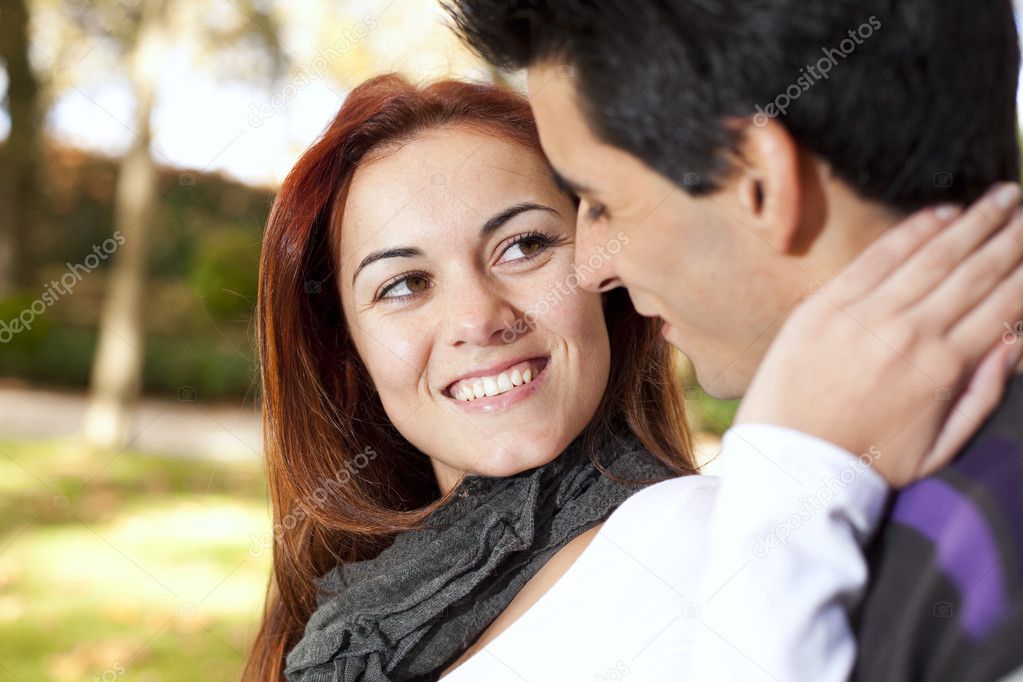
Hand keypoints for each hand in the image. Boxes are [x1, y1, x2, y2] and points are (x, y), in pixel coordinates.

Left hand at [736, 182, 1022, 486]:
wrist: (790, 462)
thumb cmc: (868, 461)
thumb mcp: (940, 448)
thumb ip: (984, 395)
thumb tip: (1015, 341)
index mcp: (945, 368)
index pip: (1004, 303)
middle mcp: (911, 332)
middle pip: (975, 270)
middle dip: (1011, 234)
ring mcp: (866, 314)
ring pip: (933, 255)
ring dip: (973, 221)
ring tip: (1002, 197)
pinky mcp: (826, 304)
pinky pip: (878, 256)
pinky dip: (914, 230)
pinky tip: (942, 212)